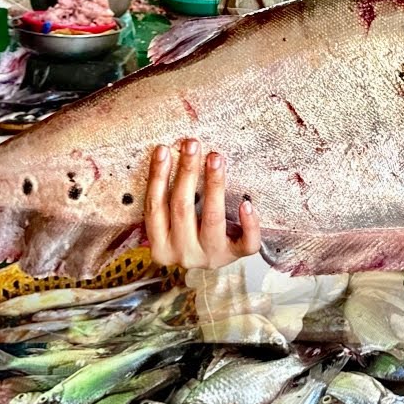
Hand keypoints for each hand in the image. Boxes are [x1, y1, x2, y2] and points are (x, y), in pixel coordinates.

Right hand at [146, 138, 259, 269]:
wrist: (213, 257)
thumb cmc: (191, 234)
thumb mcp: (171, 224)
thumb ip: (168, 201)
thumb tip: (171, 155)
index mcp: (161, 246)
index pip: (155, 207)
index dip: (158, 177)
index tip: (164, 150)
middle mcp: (183, 254)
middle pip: (182, 208)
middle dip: (187, 172)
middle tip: (192, 145)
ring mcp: (210, 256)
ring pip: (212, 219)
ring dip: (214, 185)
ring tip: (216, 159)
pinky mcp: (235, 256)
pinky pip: (246, 242)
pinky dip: (248, 223)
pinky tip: (247, 203)